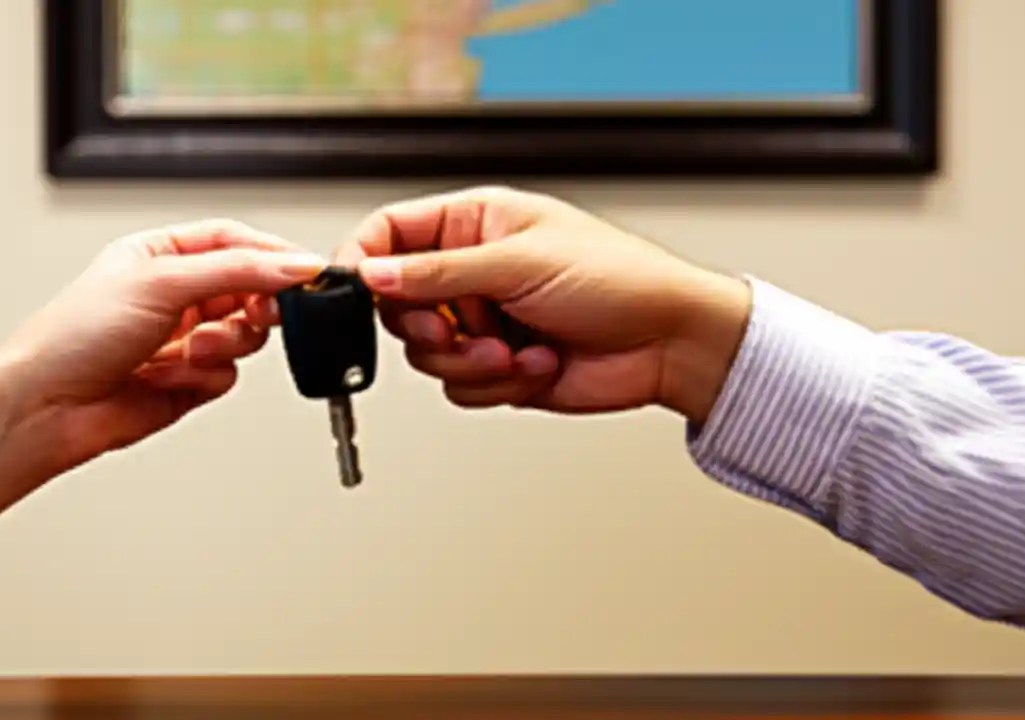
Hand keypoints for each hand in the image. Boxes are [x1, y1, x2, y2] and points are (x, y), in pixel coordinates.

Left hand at [0, 219, 325, 467]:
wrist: (47, 408)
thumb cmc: (73, 337)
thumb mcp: (162, 283)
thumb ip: (238, 271)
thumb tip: (292, 264)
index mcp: (163, 254)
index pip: (236, 241)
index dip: (273, 254)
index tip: (305, 271)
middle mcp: (176, 295)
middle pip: (250, 289)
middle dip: (254, 307)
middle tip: (259, 314)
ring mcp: (184, 339)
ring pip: (245, 336)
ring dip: (222, 346)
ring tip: (188, 353)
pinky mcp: (188, 380)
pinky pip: (227, 375)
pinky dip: (203, 378)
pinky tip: (166, 378)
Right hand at [334, 187, 750, 421]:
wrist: (669, 344)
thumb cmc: (620, 280)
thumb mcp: (520, 263)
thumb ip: (438, 272)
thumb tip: (373, 272)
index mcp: (475, 223)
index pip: (392, 233)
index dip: (366, 261)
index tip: (355, 290)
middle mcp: (473, 272)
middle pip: (398, 304)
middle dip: (429, 328)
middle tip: (460, 332)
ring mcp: (484, 322)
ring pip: (427, 354)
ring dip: (471, 362)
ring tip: (516, 351)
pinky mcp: (498, 368)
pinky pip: (460, 388)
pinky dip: (497, 384)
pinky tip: (538, 364)